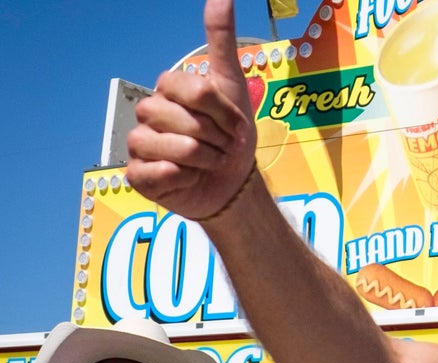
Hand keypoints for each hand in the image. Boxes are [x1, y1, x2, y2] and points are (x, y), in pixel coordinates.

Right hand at [127, 0, 257, 219]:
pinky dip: (182, 178)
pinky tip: (187, 178)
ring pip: (171, 147)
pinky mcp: (137, 175)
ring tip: (209, 162)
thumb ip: (221, 41)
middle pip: (183, 120)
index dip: (223, 113)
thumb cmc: (231, 135)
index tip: (235, 125)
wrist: (233, 182)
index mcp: (168, 89)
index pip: (195, 91)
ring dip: (204, 159)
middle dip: (216, 138)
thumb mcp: (232, 85)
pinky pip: (157, 173)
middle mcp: (147, 112)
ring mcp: (139, 144)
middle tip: (222, 147)